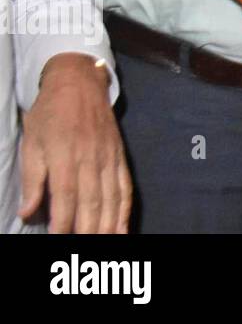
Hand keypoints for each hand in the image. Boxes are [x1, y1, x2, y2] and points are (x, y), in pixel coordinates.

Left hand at [19, 54, 130, 233]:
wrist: (80, 81)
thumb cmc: (50, 113)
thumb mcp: (31, 141)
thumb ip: (32, 178)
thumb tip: (28, 212)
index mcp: (65, 154)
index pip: (66, 195)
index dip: (63, 221)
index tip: (58, 240)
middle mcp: (91, 158)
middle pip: (92, 201)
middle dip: (88, 230)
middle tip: (83, 249)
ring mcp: (109, 157)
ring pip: (111, 197)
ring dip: (108, 225)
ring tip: (104, 244)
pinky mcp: (119, 156)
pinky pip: (125, 186)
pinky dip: (125, 210)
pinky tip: (122, 228)